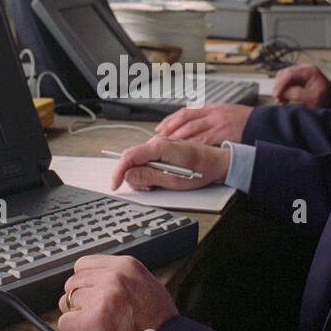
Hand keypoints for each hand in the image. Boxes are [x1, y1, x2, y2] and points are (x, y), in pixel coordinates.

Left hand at [57, 255, 176, 330]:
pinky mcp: (90, 322)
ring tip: (99, 327)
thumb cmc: (160, 324)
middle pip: (72, 283)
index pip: (83, 264)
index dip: (85, 282)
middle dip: (80, 300)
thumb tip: (96, 277)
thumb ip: (121, 277)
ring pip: (66, 302)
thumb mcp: (147, 284)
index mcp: (126, 266)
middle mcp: (112, 278)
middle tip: (97, 315)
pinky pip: (64, 323)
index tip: (90, 293)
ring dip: (77, 317)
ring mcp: (100, 299)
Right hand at [110, 136, 230, 190]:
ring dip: (143, 176)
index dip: (118, 172)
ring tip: (160, 183)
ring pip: (138, 162)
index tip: (115, 185)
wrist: (216, 163)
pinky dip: (149, 172)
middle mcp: (157, 143)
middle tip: (149, 188)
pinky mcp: (162, 151)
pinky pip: (146, 161)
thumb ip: (149, 177)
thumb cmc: (201, 169)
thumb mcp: (173, 179)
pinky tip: (161, 178)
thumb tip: (129, 176)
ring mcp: (159, 146)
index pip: (128, 156)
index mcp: (159, 147)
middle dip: (133, 176)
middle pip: (131, 159)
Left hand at [155, 102, 252, 143]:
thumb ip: (207, 117)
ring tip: (167, 145)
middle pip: (185, 120)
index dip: (170, 120)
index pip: (185, 112)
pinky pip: (204, 140)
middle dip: (170, 130)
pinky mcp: (224, 134)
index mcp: (211, 107)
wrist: (262, 124)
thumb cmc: (244, 121)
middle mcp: (212, 114)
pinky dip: (192, 146)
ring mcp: (218, 124)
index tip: (160, 128)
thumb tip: (189, 126)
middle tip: (159, 139)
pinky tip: (184, 151)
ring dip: (177, 138)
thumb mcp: (224, 113)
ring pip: (192, 130)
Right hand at [273, 63, 330, 107]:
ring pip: (283, 78)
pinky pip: (285, 83)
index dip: (281, 84)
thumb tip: (283, 92)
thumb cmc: (326, 98)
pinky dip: (283, 91)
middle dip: (279, 87)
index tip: (277, 94)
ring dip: (280, 89)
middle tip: (278, 99)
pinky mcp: (297, 80)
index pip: (290, 74)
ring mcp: (300, 74)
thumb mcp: (313, 98)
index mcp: (309, 71)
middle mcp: (303, 70)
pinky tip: (284, 99)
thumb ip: (298, 94)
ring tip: (281, 101)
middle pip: (284, 74)